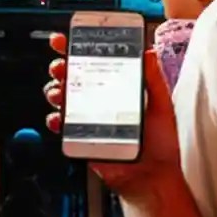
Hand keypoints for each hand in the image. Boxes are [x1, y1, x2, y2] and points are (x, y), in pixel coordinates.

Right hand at [43, 32, 182, 199]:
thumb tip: (149, 52)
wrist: (154, 177)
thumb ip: (154, 79)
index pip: (94, 63)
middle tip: (61, 65)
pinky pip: (63, 128)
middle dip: (60, 67)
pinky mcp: (82, 139)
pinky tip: (59, 118)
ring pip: (63, 99)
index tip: (67, 39)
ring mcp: (89, 120)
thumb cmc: (161, 143)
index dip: (78, 49)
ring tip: (60, 90)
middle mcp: (100, 102)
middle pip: (72, 77)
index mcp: (117, 89)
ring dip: (55, 90)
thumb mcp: (161, 105)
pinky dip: (56, 121)